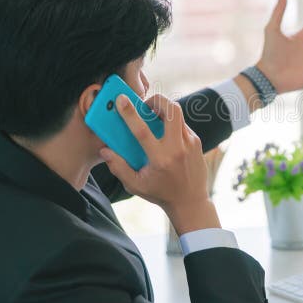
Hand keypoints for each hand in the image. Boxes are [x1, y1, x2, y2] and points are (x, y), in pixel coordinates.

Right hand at [98, 93, 218, 234]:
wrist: (191, 202)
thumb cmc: (161, 193)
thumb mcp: (136, 185)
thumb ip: (119, 167)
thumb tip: (105, 151)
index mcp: (160, 159)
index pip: (143, 131)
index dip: (130, 114)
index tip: (121, 100)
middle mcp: (177, 148)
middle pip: (172, 110)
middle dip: (157, 100)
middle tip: (145, 105)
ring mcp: (190, 144)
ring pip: (178, 115)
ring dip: (164, 111)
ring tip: (153, 116)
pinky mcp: (197, 143)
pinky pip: (183, 125)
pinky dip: (172, 123)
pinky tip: (164, 133)